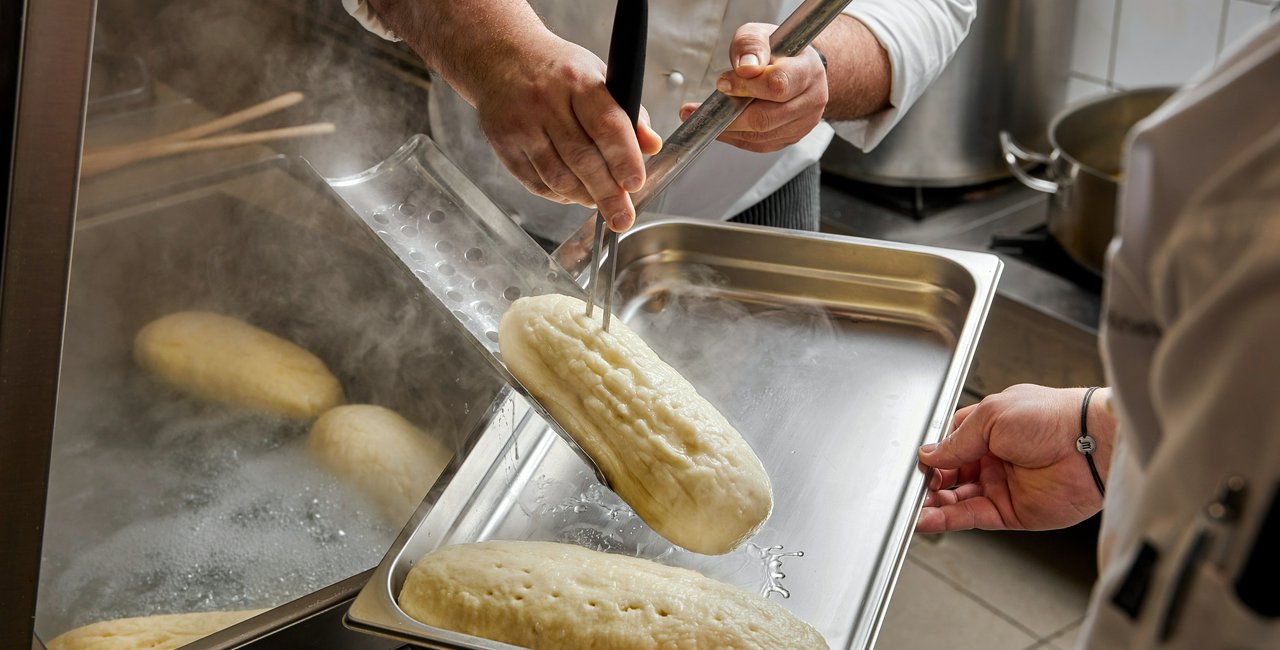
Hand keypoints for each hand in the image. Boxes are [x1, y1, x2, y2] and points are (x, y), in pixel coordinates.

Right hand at [470, 31, 662, 231]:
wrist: (501, 58)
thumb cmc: (557, 70)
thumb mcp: (598, 76)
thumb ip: (628, 112)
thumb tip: (651, 145)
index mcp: (577, 81)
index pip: (606, 125)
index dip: (624, 159)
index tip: (635, 184)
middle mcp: (546, 102)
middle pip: (582, 159)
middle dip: (607, 194)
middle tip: (622, 217)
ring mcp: (522, 125)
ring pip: (558, 177)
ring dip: (583, 197)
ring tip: (600, 203)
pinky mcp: (504, 145)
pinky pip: (536, 183)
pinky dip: (559, 195)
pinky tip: (573, 193)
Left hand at [678, 23, 828, 152]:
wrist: (799, 67)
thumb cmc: (779, 50)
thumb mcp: (761, 34)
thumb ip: (751, 45)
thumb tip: (745, 68)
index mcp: (807, 71)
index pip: (777, 85)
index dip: (746, 86)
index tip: (721, 83)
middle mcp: (811, 101)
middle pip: (765, 118)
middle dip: (728, 114)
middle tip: (696, 109)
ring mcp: (802, 124)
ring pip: (759, 136)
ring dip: (725, 128)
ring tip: (699, 116)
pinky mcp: (789, 139)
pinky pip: (757, 145)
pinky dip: (733, 136)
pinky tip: (718, 125)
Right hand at [916, 384, 1113, 533]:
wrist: (1091, 445)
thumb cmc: (1052, 418)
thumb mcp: (992, 416)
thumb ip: (956, 440)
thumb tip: (929, 453)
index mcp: (989, 428)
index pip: (948, 445)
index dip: (931, 456)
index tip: (917, 464)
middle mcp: (993, 457)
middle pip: (949, 475)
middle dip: (929, 482)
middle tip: (914, 488)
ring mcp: (1002, 485)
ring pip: (956, 498)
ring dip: (933, 504)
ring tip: (913, 507)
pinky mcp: (1011, 511)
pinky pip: (972, 516)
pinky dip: (948, 519)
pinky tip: (928, 518)